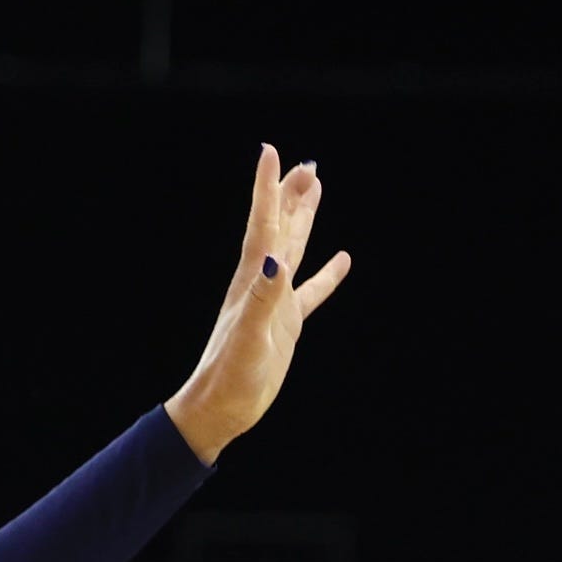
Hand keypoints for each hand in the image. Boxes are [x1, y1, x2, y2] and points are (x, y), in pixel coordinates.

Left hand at [163, 146, 352, 462]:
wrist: (220, 410)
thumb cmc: (229, 378)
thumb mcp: (248, 340)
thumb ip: (263, 300)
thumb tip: (278, 261)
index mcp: (252, 280)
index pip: (262, 224)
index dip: (267, 188)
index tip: (270, 152)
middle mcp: (263, 282)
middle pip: (279, 226)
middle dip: (290, 194)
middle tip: (307, 164)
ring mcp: (275, 301)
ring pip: (293, 248)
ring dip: (303, 218)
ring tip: (316, 188)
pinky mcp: (286, 323)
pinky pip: (311, 291)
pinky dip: (326, 274)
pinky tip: (341, 261)